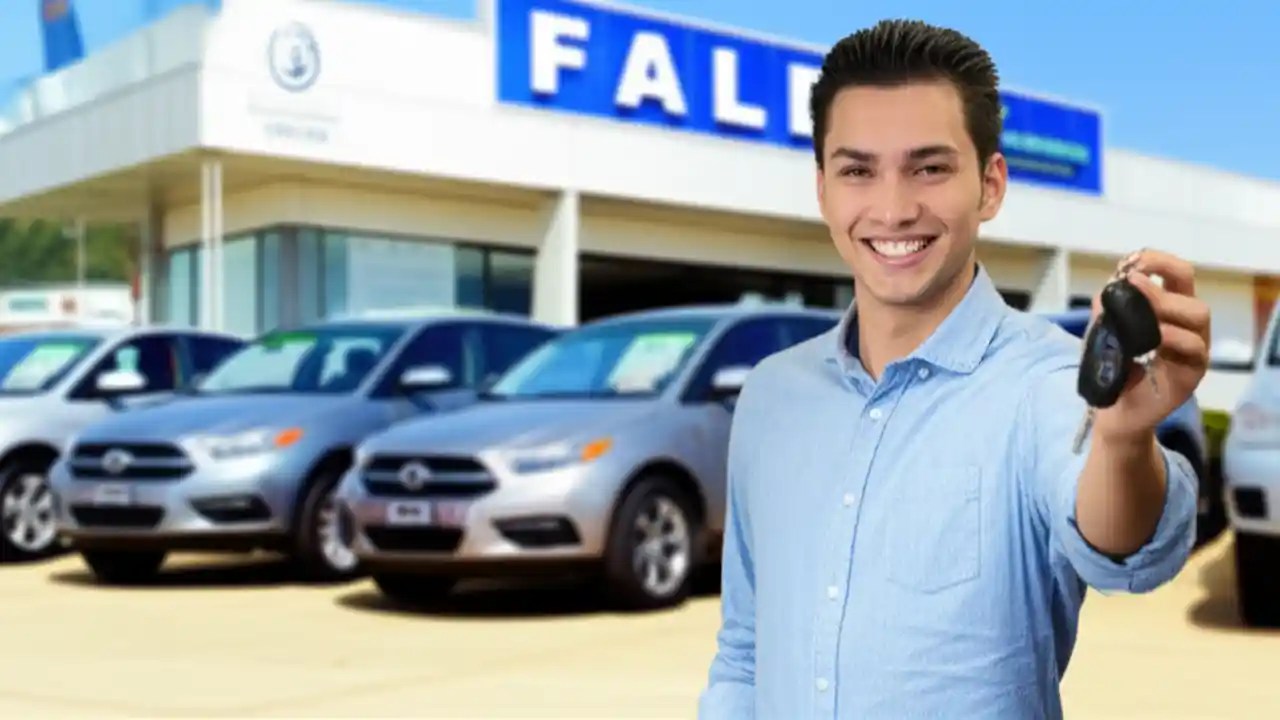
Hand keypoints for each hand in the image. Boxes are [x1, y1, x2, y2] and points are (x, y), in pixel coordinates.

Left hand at [1090, 249, 1210, 443]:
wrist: (1112, 412)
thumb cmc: (1113, 368)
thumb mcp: (1104, 333)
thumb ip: (1107, 309)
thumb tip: (1110, 287)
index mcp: (1169, 311)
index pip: (1178, 276)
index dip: (1161, 262)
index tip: (1136, 261)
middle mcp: (1187, 326)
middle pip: (1190, 293)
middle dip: (1160, 286)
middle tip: (1133, 289)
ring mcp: (1194, 349)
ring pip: (1198, 314)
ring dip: (1166, 307)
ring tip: (1140, 316)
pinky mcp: (1193, 372)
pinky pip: (1194, 346)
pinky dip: (1171, 337)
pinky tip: (1152, 339)